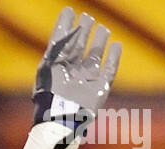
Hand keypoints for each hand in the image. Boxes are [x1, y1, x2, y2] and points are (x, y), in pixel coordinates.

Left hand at [33, 8, 121, 148]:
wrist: (59, 120)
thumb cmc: (49, 94)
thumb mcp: (48, 64)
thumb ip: (59, 44)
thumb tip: (73, 28)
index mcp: (56, 67)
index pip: (61, 42)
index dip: (65, 26)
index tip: (69, 11)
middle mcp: (71, 72)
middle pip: (78, 47)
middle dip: (82, 32)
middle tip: (87, 17)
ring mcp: (85, 81)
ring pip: (94, 57)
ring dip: (99, 42)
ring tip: (102, 29)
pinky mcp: (99, 90)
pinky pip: (108, 71)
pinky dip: (113, 58)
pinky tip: (117, 46)